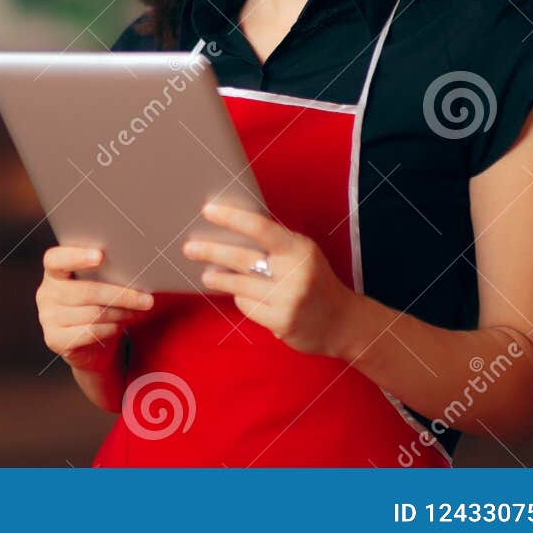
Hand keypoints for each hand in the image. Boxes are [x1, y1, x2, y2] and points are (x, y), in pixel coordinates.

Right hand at [36, 246, 153, 372]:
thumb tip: (138, 267)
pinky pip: (90, 332)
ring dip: (120, 313)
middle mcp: (45, 293)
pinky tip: (120, 326)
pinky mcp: (54, 339)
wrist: (88, 344)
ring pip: (93, 313)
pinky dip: (110, 329)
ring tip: (137, 312)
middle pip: (86, 291)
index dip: (75, 256)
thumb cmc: (97, 305)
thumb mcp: (98, 285)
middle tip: (146, 299)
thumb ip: (106, 273)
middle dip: (121, 295)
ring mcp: (47, 317)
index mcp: (54, 272)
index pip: (55, 259)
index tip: (100, 256)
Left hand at [183, 202, 360, 358]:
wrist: (343, 322)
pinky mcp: (282, 322)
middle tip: (189, 248)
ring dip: (220, 279)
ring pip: (240, 286)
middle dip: (211, 252)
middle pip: (242, 259)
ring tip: (207, 276)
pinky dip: (242, 299)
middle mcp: (295, 272)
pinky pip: (247, 306)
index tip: (208, 210)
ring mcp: (289, 299)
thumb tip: (230, 231)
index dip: (232, 218)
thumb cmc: (314, 280)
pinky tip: (244, 297)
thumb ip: (274, 244)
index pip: (261, 228)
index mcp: (299, 248)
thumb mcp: (302, 254)